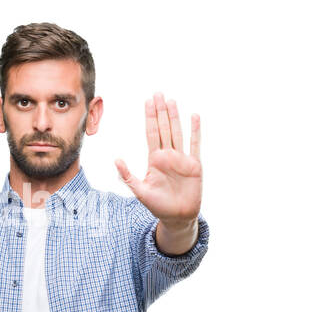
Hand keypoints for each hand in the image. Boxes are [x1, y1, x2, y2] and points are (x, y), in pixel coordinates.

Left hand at [115, 92, 201, 226]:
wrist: (177, 217)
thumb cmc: (158, 206)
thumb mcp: (140, 191)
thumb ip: (128, 176)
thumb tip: (116, 159)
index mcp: (154, 159)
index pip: (151, 133)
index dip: (149, 117)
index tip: (147, 101)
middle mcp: (168, 155)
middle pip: (163, 128)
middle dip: (160, 111)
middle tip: (158, 93)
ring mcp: (182, 159)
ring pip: (177, 132)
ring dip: (175, 117)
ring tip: (171, 101)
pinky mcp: (194, 166)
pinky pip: (195, 145)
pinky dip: (195, 131)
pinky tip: (194, 117)